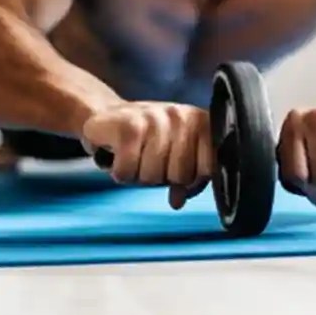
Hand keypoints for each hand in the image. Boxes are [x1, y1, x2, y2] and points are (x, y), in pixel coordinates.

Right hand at [81, 102, 213, 208]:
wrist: (107, 114)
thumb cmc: (146, 138)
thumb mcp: (176, 153)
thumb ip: (188, 177)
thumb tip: (179, 200)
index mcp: (199, 122)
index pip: (208, 168)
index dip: (193, 180)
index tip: (177, 173)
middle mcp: (180, 117)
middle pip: (180, 175)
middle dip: (162, 178)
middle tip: (150, 163)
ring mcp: (155, 119)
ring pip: (153, 176)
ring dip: (139, 176)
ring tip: (135, 158)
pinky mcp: (128, 127)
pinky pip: (128, 172)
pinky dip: (120, 173)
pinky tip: (119, 157)